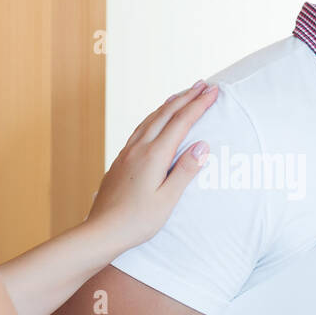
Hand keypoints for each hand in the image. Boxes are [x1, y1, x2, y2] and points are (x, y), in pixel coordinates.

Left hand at [87, 81, 218, 249]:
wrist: (101, 231)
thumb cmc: (137, 221)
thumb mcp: (167, 200)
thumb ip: (185, 171)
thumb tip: (202, 146)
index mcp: (154, 156)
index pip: (181, 123)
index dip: (199, 105)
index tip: (214, 92)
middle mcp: (139, 148)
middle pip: (166, 114)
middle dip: (186, 97)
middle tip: (203, 84)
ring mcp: (127, 152)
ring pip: (151, 118)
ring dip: (170, 103)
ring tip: (182, 94)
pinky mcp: (121, 159)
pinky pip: (141, 128)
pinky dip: (155, 116)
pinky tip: (156, 118)